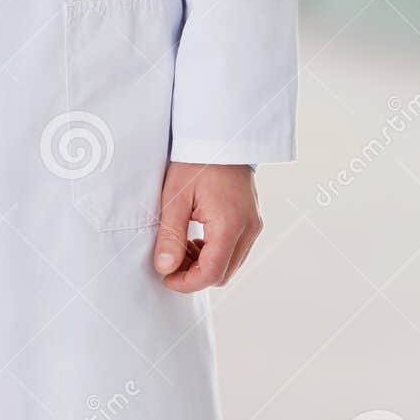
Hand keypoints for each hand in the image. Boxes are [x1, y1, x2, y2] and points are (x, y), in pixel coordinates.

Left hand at [153, 162, 261, 291]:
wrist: (221, 136)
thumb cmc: (197, 161)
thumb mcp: (175, 196)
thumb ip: (170, 235)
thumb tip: (165, 268)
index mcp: (230, 224)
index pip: (212, 273)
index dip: (187, 283)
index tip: (166, 277)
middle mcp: (248, 229)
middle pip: (223, 273)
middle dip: (195, 275)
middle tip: (170, 260)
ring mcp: (253, 225)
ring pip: (230, 264)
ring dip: (205, 264)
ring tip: (181, 245)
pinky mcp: (252, 221)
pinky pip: (236, 250)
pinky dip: (216, 253)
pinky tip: (196, 238)